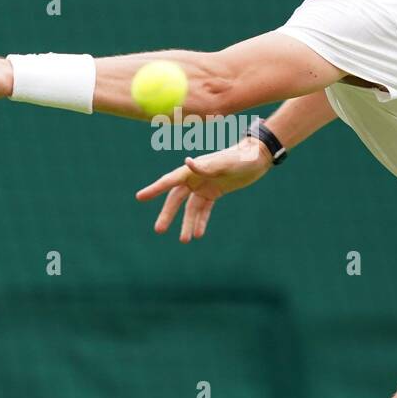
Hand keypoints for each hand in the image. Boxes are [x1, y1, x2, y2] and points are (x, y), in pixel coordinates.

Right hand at [135, 136, 273, 241]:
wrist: (257, 156)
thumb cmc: (241, 158)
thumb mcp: (224, 163)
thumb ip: (205, 166)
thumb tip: (187, 163)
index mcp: (193, 169)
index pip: (169, 181)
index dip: (154, 189)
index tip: (139, 197)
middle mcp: (195, 177)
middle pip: (176, 199)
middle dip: (168, 214)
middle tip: (158, 230)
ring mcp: (204, 185)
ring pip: (190, 208)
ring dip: (187, 223)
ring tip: (184, 240)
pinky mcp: (214, 191)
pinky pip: (204, 209)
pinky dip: (201, 221)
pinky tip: (198, 234)